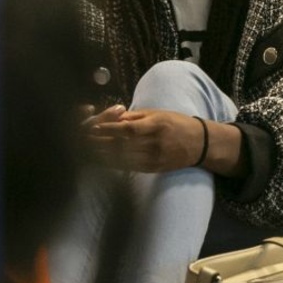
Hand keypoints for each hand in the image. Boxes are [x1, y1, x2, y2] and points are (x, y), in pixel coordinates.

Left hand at [83, 107, 206, 172]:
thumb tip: (113, 117)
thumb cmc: (177, 123)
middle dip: (101, 142)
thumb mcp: (159, 114)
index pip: (129, 129)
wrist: (199, 143)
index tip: (93, 127)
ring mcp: (154, 158)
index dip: (110, 128)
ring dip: (103, 154)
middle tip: (82, 139)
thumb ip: (136, 116)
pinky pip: (129, 167)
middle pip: (123, 144)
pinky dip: (114, 164)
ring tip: (87, 150)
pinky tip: (102, 160)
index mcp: (157, 125)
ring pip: (123, 158)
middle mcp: (155, 143)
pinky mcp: (153, 168)